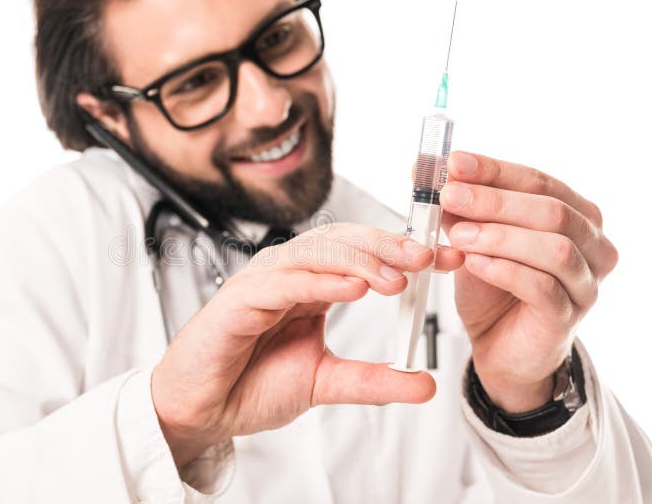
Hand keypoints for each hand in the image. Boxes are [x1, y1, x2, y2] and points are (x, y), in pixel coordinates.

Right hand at [151, 223, 464, 466]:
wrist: (204, 410)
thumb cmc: (251, 385)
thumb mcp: (326, 382)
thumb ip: (373, 380)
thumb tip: (424, 383)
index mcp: (310, 285)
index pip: (361, 254)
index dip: (402, 252)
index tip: (447, 261)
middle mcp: (288, 274)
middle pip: (343, 242)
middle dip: (388, 246)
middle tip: (429, 257)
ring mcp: (262, 281)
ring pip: (316, 253)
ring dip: (360, 260)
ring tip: (397, 277)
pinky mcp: (239, 298)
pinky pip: (284, 281)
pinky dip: (320, 281)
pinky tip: (353, 287)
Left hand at [440, 152, 618, 412]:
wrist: (497, 345)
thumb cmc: (493, 289)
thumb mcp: (472, 239)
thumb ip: (458, 208)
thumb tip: (423, 169)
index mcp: (574, 215)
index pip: (538, 181)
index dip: (495, 170)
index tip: (455, 163)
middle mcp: (591, 245)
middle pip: (551, 211)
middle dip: (495, 201)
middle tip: (450, 197)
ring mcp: (584, 283)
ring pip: (555, 248)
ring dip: (501, 236)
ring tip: (459, 235)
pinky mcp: (566, 317)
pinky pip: (544, 288)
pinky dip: (506, 271)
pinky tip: (475, 264)